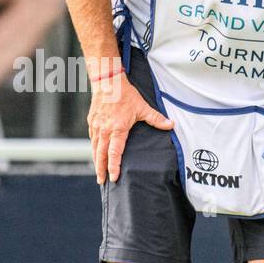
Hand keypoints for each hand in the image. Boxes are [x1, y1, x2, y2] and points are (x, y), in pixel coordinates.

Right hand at [86, 60, 172, 183]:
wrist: (107, 81)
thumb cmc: (125, 94)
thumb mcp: (143, 107)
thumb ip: (156, 119)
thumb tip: (171, 125)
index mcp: (117, 129)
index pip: (114, 153)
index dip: (114, 167)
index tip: (114, 177)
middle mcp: (104, 130)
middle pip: (101, 155)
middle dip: (101, 170)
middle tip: (102, 182)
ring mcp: (96, 126)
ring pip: (95, 148)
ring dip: (96, 161)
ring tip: (99, 172)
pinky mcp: (92, 122)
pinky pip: (93, 139)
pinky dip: (94, 149)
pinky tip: (96, 154)